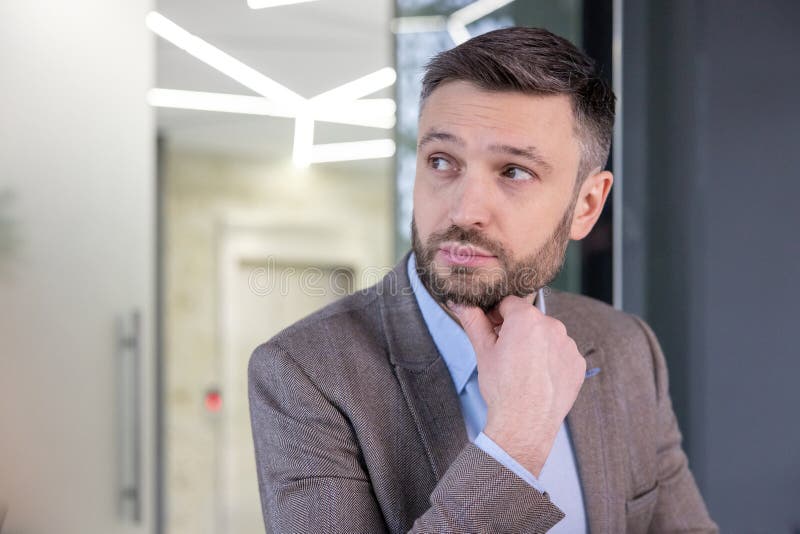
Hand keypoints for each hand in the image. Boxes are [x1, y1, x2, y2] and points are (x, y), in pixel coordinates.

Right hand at [449, 295, 585, 476]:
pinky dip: (552, 360)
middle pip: (530, 319)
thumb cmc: (502, 388)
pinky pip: (562, 353)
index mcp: (526, 318)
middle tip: (506, 353)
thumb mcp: (483, 351)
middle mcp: (552, 326)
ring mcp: (568, 345)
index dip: (497, 316)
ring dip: (536, 344)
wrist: (524, 423)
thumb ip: (473, 322)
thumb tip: (459, 303)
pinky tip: (539, 377)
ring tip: (523, 368)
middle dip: (517, 330)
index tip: (493, 332)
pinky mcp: (578, 363)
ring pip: (547, 336)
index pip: (509, 303)